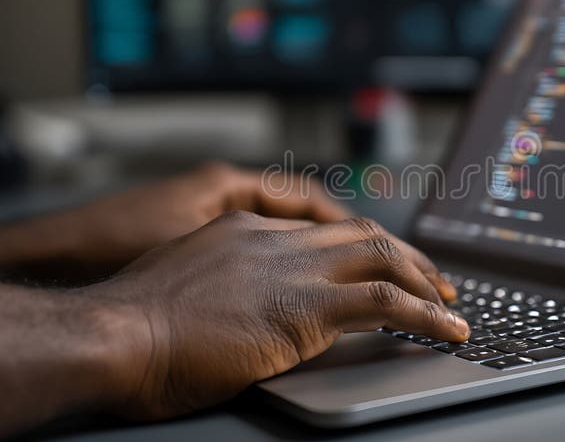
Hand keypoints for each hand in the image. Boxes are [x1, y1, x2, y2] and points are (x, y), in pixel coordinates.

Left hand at [0, 162, 351, 279]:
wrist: (55, 263)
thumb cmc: (115, 245)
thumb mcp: (198, 244)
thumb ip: (256, 251)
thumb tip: (310, 258)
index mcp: (226, 183)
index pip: (306, 197)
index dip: (344, 223)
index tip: (376, 247)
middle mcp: (219, 193)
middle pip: (297, 211)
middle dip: (336, 237)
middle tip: (373, 263)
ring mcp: (204, 215)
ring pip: (276, 231)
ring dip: (308, 251)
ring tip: (340, 277)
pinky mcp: (187, 237)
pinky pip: (251, 248)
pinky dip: (275, 264)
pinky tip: (286, 290)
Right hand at [93, 212, 463, 418]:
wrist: (113, 335)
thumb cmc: (128, 328)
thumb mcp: (179, 291)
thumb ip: (218, 288)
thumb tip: (236, 308)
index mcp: (242, 230)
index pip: (321, 231)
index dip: (359, 248)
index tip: (380, 265)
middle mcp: (274, 239)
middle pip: (361, 234)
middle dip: (404, 256)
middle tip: (434, 280)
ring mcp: (293, 268)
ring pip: (382, 258)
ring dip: (424, 281)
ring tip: (451, 304)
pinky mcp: (306, 307)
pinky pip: (386, 303)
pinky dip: (426, 314)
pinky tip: (448, 329)